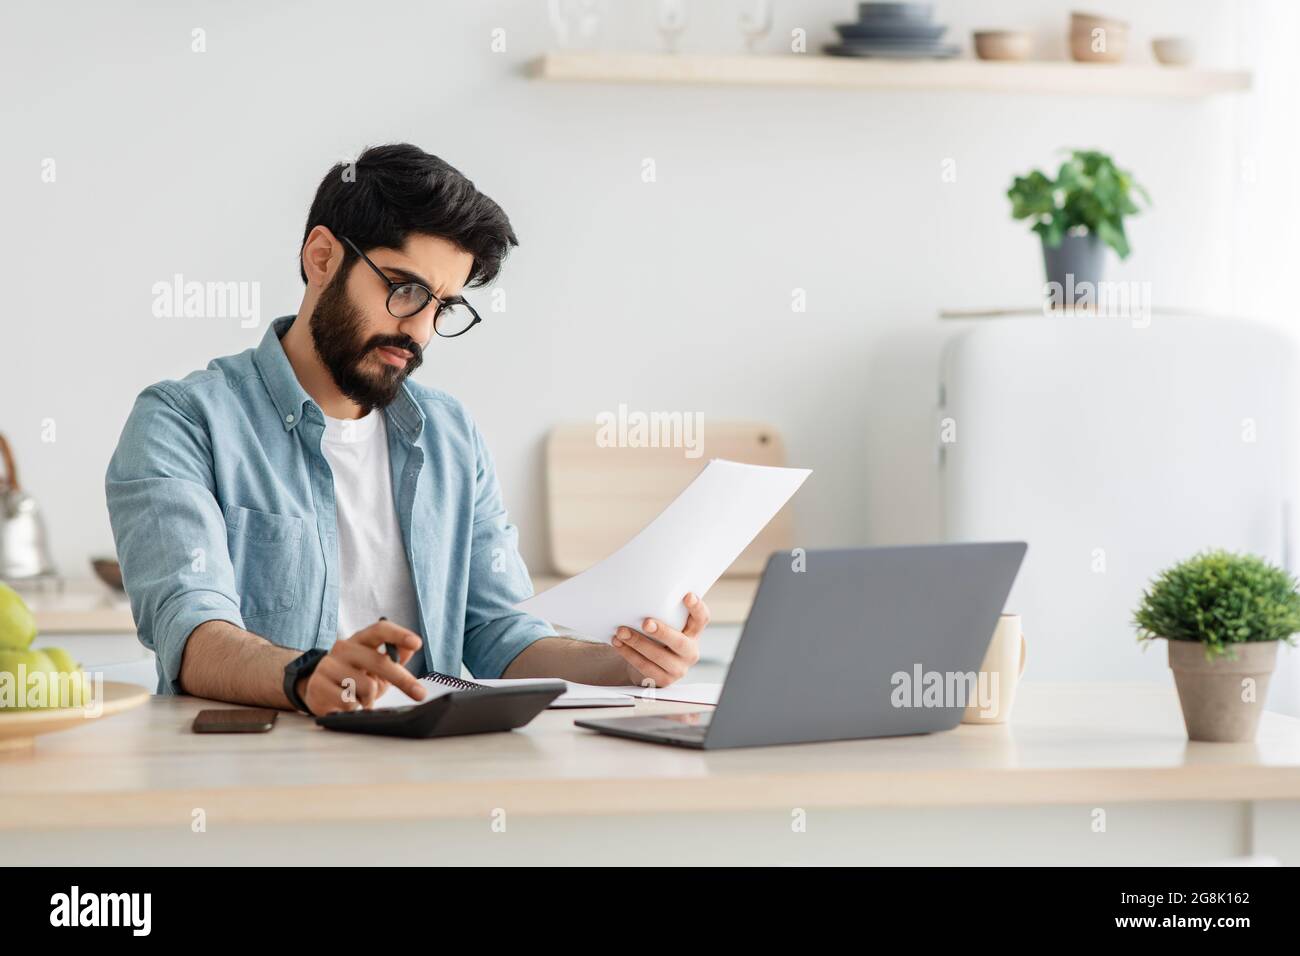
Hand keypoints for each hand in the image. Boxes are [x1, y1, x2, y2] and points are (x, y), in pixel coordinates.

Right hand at [300, 620, 426, 714]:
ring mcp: (328, 665)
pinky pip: (350, 702)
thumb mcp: (376, 667)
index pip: (380, 629)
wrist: (317, 690)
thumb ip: (394, 657)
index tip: (417, 643)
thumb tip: (410, 648)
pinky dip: (355, 707)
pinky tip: (346, 702)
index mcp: (360, 640)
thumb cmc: (354, 677)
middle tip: (420, 694)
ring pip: (367, 687)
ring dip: (371, 699)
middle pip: (378, 661)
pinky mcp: (318, 685)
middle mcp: (343, 648)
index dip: (399, 635)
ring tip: (361, 698)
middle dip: (403, 680)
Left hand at [612, 593, 708, 687]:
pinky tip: (619, 644)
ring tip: (622, 631)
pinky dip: (629, 654)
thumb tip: (641, 598)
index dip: (697, 607)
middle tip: (646, 622)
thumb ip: (663, 615)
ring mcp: (679, 669)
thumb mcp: (667, 626)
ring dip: (637, 642)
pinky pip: (645, 667)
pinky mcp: (664, 680)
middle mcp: (690, 652)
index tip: (687, 596)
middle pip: (679, 642)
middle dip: (662, 632)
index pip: (702, 619)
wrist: (652, 667)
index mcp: (694, 633)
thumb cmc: (659, 639)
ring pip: (658, 656)